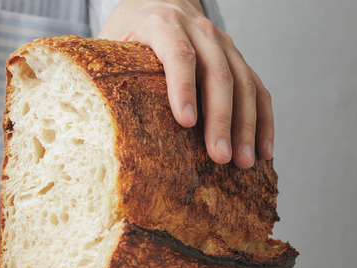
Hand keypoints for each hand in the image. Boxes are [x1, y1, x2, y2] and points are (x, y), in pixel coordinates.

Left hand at [99, 0, 273, 167]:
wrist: (157, 0)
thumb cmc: (128, 30)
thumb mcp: (112, 42)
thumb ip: (109, 72)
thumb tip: (93, 123)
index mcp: (162, 22)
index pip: (178, 54)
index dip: (183, 88)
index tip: (186, 123)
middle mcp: (199, 30)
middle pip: (217, 73)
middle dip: (221, 118)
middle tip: (220, 157)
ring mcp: (223, 43)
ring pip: (244, 82)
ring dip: (246, 125)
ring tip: (245, 162)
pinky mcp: (236, 59)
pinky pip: (258, 88)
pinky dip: (263, 119)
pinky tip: (263, 149)